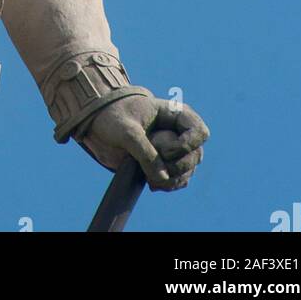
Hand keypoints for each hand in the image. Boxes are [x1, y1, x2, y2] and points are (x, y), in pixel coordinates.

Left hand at [77, 95, 208, 191]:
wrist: (100, 125)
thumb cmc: (114, 117)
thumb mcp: (127, 131)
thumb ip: (145, 151)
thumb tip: (163, 177)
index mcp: (176, 114)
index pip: (200, 133)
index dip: (186, 145)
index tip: (162, 149)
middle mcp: (180, 133)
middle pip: (195, 156)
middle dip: (175, 166)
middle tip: (149, 162)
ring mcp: (175, 151)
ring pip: (188, 172)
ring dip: (171, 179)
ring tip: (149, 178)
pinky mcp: (166, 165)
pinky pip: (178, 181)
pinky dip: (167, 185)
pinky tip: (151, 183)